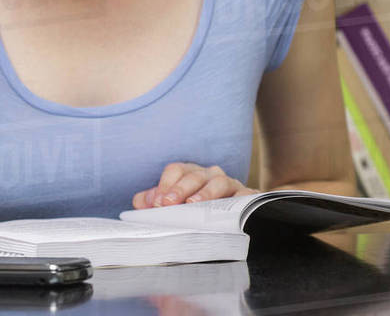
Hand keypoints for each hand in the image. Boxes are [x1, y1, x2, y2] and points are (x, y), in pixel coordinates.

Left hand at [131, 162, 258, 208]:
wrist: (237, 218)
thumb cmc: (200, 210)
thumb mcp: (176, 204)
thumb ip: (156, 201)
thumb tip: (140, 202)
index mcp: (192, 173)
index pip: (177, 170)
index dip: (165, 184)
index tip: (157, 202)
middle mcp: (211, 175)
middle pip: (195, 175)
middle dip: (180, 189)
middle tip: (167, 204)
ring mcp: (231, 184)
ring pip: (219, 182)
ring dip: (205, 193)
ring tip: (193, 205)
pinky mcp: (249, 197)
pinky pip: (246, 196)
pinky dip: (240, 200)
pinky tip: (231, 210)